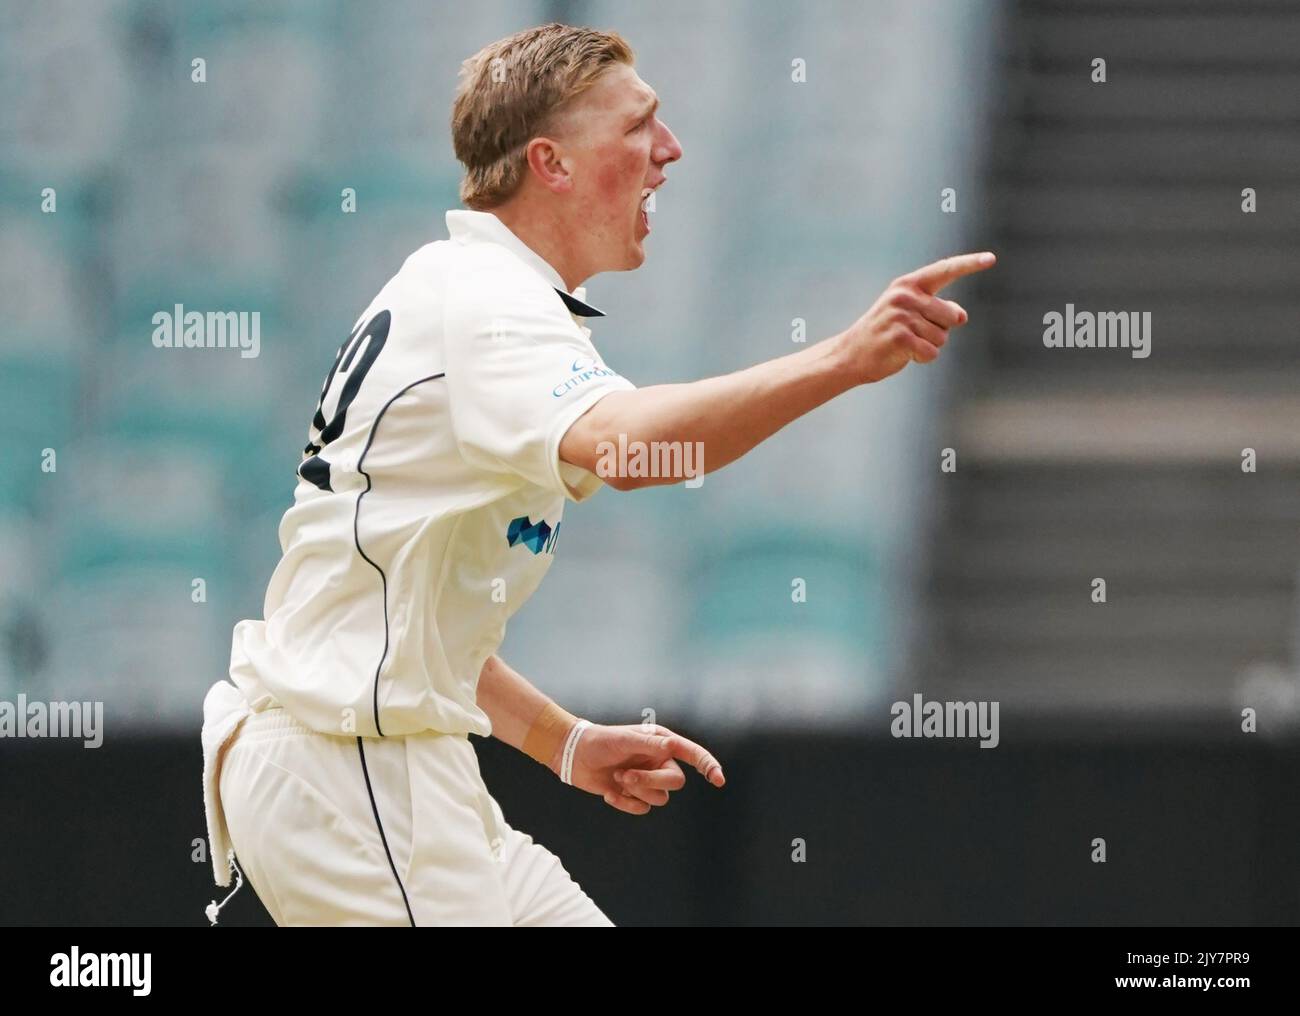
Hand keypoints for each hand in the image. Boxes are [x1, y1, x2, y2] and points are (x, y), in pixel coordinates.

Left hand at [552, 722, 724, 814]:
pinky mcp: (635, 794)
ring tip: (617, 778)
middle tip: (626, 775)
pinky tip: (609, 792)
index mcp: (662, 743)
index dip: (708, 766)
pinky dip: (625, 803)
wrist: (575, 756)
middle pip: (675, 782)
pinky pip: (642, 808)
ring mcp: (648, 779)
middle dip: (651, 781)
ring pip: (660, 797)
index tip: (718, 780)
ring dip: (636, 790)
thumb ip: (650, 745)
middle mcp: (659, 762)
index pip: (692, 754)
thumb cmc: (600, 741)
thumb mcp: (625, 739)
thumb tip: (673, 747)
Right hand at [837, 251, 995, 383]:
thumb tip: (962, 315)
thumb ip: (938, 309)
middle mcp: (905, 296)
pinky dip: (922, 358)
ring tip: (905, 344)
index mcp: (908, 284)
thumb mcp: (910, 314)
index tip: (991, 258)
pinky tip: (904, 354)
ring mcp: (901, 316)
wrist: (850, 354)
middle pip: (951, 316)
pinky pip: (931, 352)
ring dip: (929, 346)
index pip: (945, 270)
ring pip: (942, 337)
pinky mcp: (900, 337)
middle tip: (913, 334)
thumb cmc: (886, 333)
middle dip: (940, 330)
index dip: (969, 264)